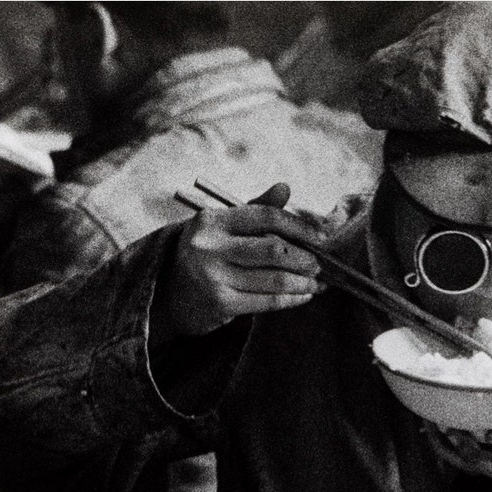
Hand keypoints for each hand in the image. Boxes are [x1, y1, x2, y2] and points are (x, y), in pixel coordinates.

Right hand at [155, 183, 326, 339]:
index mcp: (212, 220)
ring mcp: (213, 277)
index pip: (266, 217)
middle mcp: (209, 247)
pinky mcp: (220, 304)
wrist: (169, 292)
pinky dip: (291, 299)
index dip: (299, 226)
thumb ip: (256, 208)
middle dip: (305, 258)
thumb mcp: (225, 226)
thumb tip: (285, 187)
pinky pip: (267, 301)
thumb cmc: (208, 253)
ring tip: (318, 282)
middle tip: (321, 264)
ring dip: (303, 282)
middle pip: (274, 250)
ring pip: (274, 279)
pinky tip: (304, 295)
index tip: (322, 236)